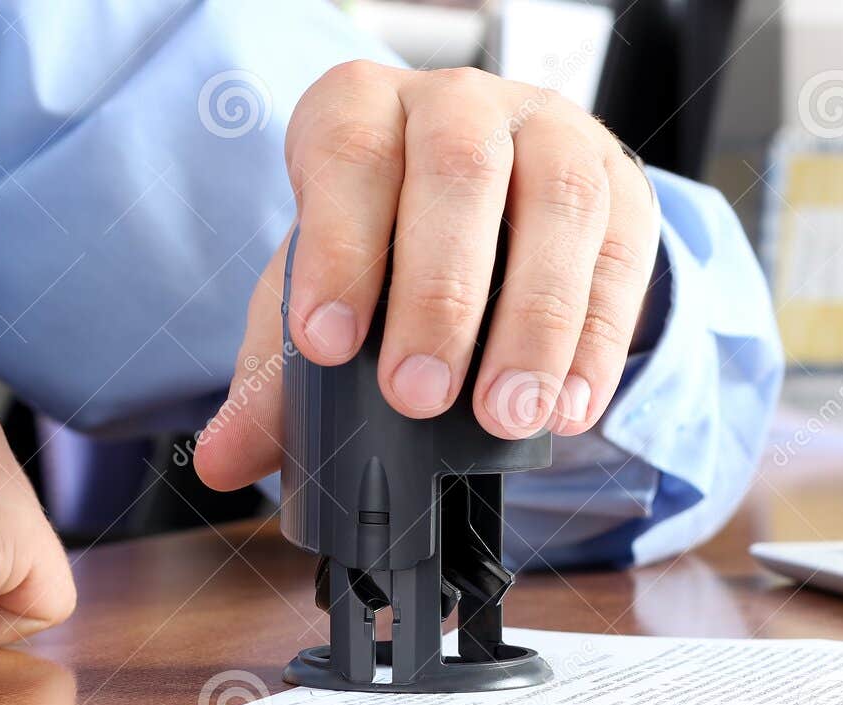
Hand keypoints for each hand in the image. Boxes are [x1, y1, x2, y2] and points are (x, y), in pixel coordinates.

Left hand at [194, 61, 658, 491]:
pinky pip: (619, 257)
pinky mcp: (620, 189)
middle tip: (417, 397)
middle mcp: (460, 104)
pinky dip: (597, 343)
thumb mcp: (320, 295)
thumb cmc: (386, 246)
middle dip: (439, 295)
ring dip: (534, 323)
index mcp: (364, 110)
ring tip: (507, 417)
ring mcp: (552, 135)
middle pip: (457, 172)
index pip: (349, 155)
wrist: (491, 212)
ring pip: (556, 205)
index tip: (327, 344)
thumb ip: (273, 375)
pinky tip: (569, 408)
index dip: (339, 247)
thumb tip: (222, 461)